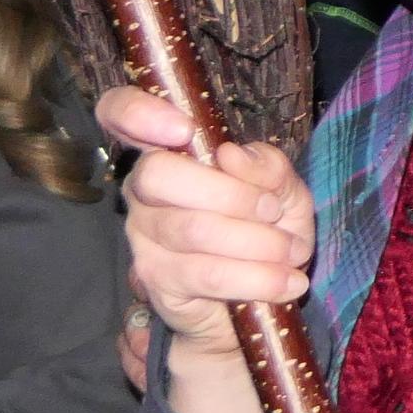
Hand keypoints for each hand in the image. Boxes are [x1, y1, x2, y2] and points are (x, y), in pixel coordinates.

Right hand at [98, 86, 315, 412]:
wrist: (257, 299)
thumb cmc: (265, 230)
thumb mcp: (283, 190)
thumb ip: (267, 166)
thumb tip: (232, 155)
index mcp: (169, 151)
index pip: (120, 114)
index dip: (137, 113)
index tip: (181, 129)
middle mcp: (143, 189)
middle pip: (157, 174)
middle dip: (230, 193)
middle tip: (273, 211)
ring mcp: (144, 235)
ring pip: (192, 228)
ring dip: (257, 242)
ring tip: (291, 252)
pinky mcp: (155, 279)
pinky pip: (206, 273)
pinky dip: (258, 278)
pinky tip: (287, 282)